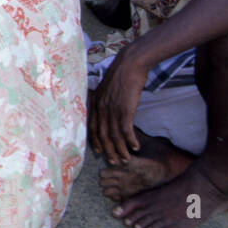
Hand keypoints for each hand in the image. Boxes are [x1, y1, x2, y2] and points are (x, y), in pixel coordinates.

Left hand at [88, 45, 147, 164]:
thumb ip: (104, 101)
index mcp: (95, 104)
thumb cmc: (120, 76)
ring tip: (126, 159)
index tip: (99, 152)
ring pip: (114, 135)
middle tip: (114, 162)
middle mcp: (100, 108)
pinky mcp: (125, 109)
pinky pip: (126, 129)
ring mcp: (112, 109)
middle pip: (102, 135)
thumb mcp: (106, 89)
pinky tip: (135, 147)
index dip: (95, 141)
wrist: (129, 65)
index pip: (92, 127)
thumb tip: (107, 110)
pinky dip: (130, 140)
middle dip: (108, 151)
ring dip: (120, 149)